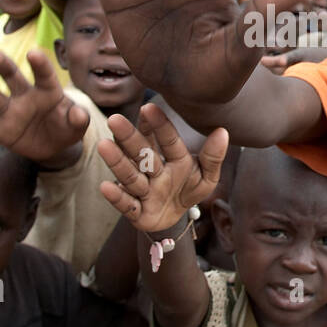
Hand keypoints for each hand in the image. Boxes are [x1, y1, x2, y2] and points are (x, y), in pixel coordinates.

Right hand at [0, 49, 90, 168]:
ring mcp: (11, 111)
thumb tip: (79, 115)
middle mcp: (26, 95)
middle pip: (13, 77)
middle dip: (2, 65)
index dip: (40, 64)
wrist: (54, 146)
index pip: (44, 75)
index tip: (33, 53)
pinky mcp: (1, 129)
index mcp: (48, 90)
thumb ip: (78, 119)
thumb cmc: (67, 127)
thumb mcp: (77, 125)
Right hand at [96, 103, 228, 233]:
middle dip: (129, 137)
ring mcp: (143, 190)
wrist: (174, 219)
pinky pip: (126, 204)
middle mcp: (154, 170)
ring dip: (118, 161)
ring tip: (104, 146)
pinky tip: (105, 186)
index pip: (168, 141)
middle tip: (115, 120)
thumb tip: (223, 131)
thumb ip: (213, 157)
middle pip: (142, 153)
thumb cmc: (188, 190)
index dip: (159, 125)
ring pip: (131, 175)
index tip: (149, 107)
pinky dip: (116, 196)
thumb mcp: (206, 177)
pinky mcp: (136, 212)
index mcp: (173, 159)